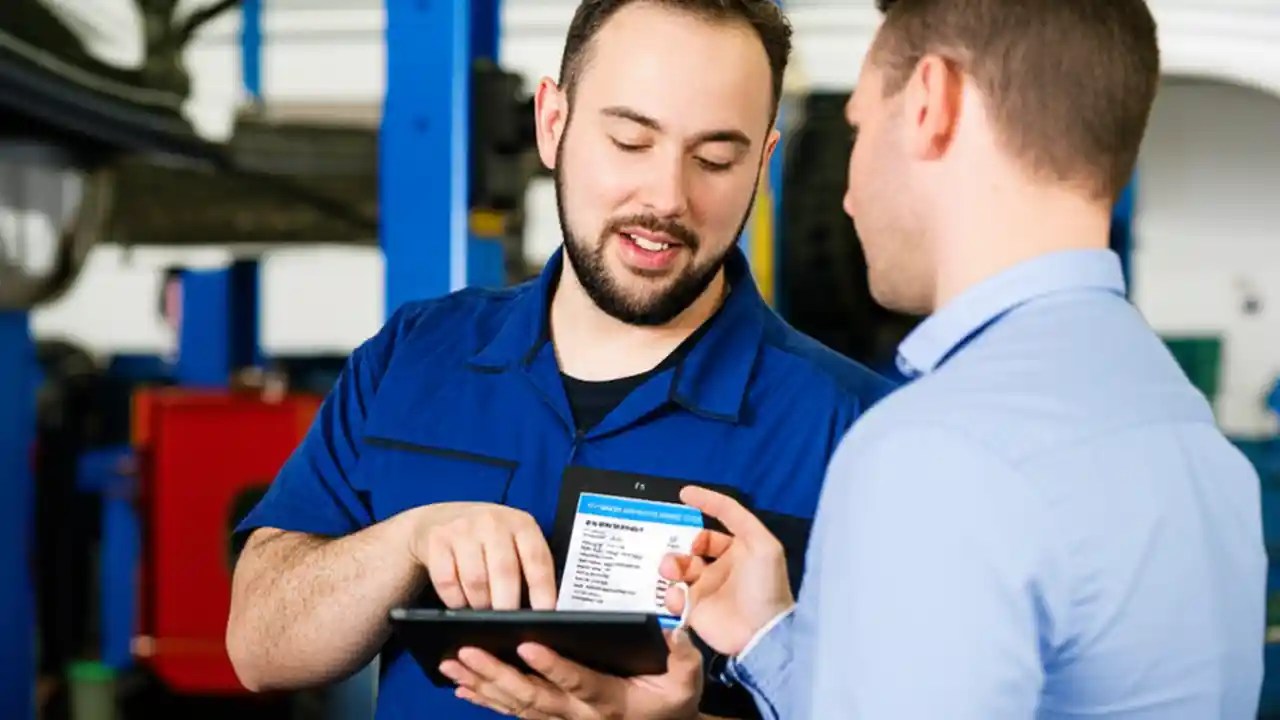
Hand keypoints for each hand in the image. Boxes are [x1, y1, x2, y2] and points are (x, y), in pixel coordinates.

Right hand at [406, 502, 556, 609]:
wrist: (440, 518)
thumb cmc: (486, 538)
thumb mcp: (513, 540)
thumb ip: (528, 566)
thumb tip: (542, 608)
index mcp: (521, 524)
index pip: (537, 560)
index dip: (543, 590)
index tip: (544, 615)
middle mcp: (493, 522)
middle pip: (504, 571)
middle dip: (507, 605)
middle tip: (508, 623)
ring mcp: (463, 529)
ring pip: (475, 580)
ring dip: (480, 604)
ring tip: (484, 611)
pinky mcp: (437, 540)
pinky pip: (448, 581)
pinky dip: (456, 600)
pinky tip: (461, 601)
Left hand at [440, 628, 702, 718]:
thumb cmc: (672, 700)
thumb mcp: (687, 680)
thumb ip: (681, 657)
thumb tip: (671, 634)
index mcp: (612, 700)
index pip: (579, 681)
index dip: (553, 665)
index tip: (528, 643)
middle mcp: (581, 715)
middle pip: (533, 696)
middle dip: (497, 673)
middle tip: (468, 652)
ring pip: (517, 706)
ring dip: (483, 685)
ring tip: (454, 665)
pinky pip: (515, 713)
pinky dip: (487, 701)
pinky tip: (462, 689)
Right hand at [660, 487, 793, 655]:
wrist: (761, 633)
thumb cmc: (766, 586)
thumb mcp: (763, 544)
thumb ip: (739, 518)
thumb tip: (710, 500)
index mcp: (739, 548)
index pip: (717, 520)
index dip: (703, 505)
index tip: (684, 495)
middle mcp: (721, 565)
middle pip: (690, 545)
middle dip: (679, 544)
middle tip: (681, 554)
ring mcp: (706, 588)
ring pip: (677, 568)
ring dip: (670, 566)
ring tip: (671, 572)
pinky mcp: (694, 610)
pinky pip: (672, 597)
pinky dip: (670, 595)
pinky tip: (679, 597)